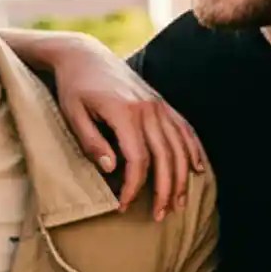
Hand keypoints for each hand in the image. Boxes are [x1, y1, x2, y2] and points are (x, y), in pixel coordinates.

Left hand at [51, 36, 205, 220]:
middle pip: (165, 158)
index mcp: (125, 113)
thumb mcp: (73, 114)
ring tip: (178, 204)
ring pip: (180, 147)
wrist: (84, 56)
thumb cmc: (74, 87)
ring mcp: (158, 105)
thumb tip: (113, 168)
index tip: (123, 206)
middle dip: (163, 191)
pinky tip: (197, 170)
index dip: (133, 187)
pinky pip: (184, 129)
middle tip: (158, 216)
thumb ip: (92, 141)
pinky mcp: (161, 102)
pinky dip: (193, 151)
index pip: (138, 160)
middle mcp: (148, 109)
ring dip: (182, 178)